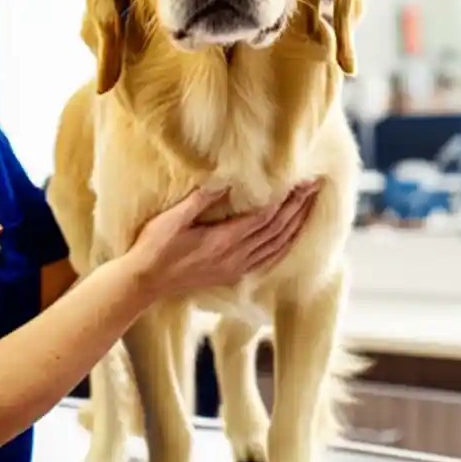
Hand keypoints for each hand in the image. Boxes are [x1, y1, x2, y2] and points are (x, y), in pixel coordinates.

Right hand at [123, 180, 321, 301]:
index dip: (287, 199)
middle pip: (277, 230)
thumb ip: (200, 200)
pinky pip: (268, 260)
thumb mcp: (172, 218)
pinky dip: (284, 247)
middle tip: (315, 187)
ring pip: (277, 246)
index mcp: (223, 240)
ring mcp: (235, 267)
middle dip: (298, 208)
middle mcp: (235, 256)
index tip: (301, 182)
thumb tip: (225, 179)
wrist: (145, 282)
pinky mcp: (232, 274)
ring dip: (296, 226)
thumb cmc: (154, 247)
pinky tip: (291, 238)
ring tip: (310, 207)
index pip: (265, 217)